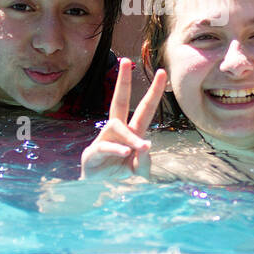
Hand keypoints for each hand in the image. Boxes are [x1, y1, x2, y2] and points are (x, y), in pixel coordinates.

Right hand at [80, 59, 167, 179]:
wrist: (99, 193)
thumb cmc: (119, 177)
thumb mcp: (139, 172)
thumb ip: (145, 162)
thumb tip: (146, 145)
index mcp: (132, 133)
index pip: (144, 108)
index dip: (153, 91)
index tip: (161, 72)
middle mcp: (117, 132)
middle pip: (119, 101)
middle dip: (123, 81)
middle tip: (126, 60)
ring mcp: (104, 140)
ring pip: (116, 126)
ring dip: (130, 137)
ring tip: (139, 147)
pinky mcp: (92, 153)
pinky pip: (105, 146)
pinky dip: (117, 149)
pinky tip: (126, 153)